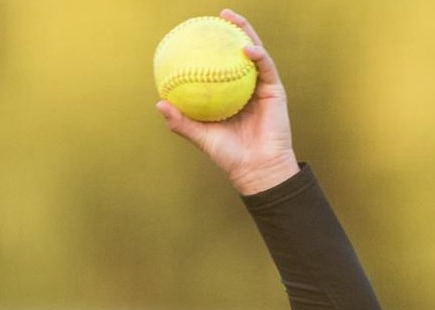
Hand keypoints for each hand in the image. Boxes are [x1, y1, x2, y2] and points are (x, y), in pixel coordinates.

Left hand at [156, 9, 299, 194]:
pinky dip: (257, 55)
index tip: (197, 33)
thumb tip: (159, 103)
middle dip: (231, 31)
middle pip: (238, 53)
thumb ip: (181, 121)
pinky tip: (246, 47)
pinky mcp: (275, 91)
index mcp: (229, 95)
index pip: (220, 65)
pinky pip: (266, 68)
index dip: (211, 48)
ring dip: (245, 33)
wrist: (256, 169)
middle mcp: (246, 87)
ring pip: (255, 53)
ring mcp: (261, 87)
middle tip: (218, 15)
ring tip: (233, 20)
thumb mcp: (200, 136)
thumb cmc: (228, 156)